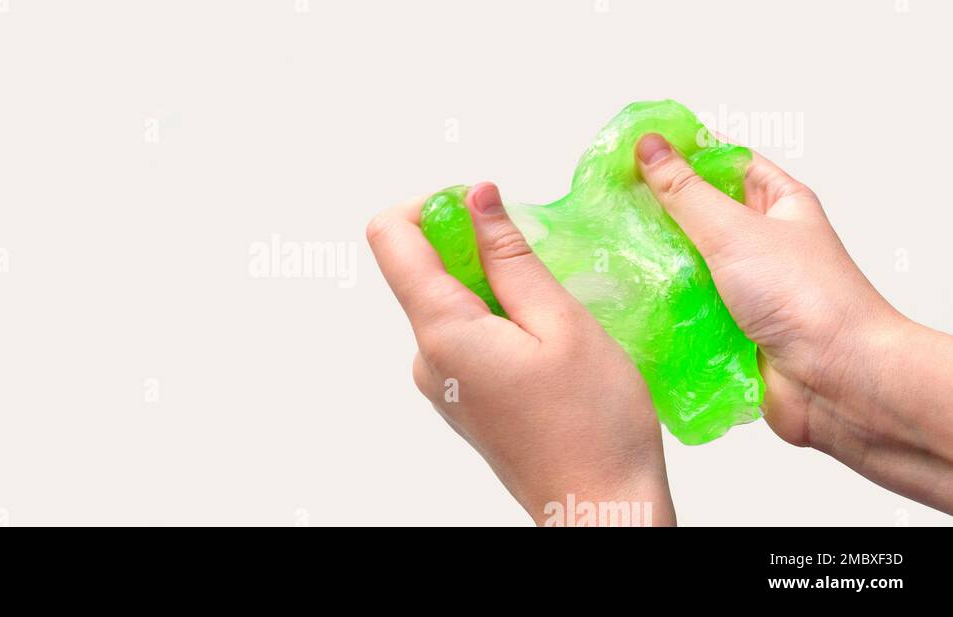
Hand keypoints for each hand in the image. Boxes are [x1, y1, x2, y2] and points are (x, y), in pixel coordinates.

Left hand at [368, 182, 674, 524]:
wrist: (599, 509)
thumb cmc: (594, 424)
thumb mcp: (562, 321)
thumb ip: (511, 255)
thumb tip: (476, 197)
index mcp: (441, 332)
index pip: (391, 238)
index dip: (431, 204)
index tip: (482, 205)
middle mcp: (427, 358)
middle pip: (422, 268)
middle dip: (475, 245)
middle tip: (539, 261)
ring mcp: (441, 381)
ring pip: (450, 302)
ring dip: (495, 284)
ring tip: (554, 312)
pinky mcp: (463, 397)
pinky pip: (466, 335)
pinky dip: (500, 317)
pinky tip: (548, 340)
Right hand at [636, 134, 952, 511]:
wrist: (837, 382)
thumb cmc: (805, 298)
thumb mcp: (736, 231)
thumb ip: (685, 192)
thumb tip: (649, 146)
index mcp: (778, 204)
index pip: (723, 162)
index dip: (680, 152)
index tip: (630, 148)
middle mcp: (762, 243)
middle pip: (698, 214)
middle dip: (656, 210)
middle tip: (605, 202)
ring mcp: (744, 288)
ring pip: (686, 264)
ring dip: (654, 262)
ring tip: (606, 250)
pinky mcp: (728, 329)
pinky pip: (684, 309)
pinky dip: (660, 305)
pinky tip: (625, 298)